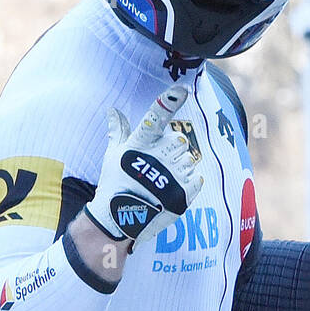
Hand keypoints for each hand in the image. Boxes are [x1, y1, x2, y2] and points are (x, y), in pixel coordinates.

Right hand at [86, 84, 202, 249]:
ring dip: (180, 167)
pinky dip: (188, 182)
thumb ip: (118, 130)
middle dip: (172, 149)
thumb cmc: (114, 183)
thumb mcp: (113, 155)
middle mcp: (157, 156)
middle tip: (158, 165)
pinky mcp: (183, 193)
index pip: (156, 117)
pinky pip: (196, 177)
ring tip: (162, 181)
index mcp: (140, 143)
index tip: (181, 90)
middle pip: (180, 139)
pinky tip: (171, 190)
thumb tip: (113, 110)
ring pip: (189, 159)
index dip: (169, 101)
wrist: (119, 220)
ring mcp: (171, 175)